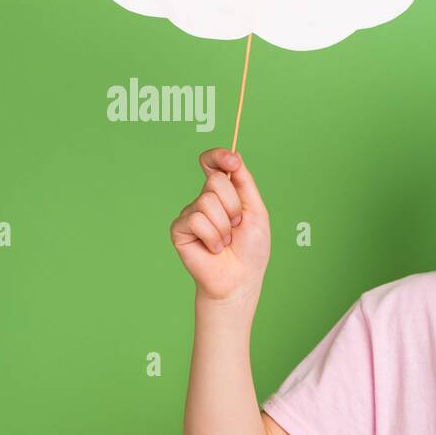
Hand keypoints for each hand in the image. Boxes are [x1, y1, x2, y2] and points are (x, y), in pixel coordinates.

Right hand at [169, 148, 270, 303]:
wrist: (240, 278)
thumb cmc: (251, 249)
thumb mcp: (256, 211)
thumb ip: (245, 183)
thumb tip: (235, 156)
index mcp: (224, 194)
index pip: (213, 164)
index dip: (219, 156)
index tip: (232, 161)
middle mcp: (204, 200)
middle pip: (215, 181)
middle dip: (234, 205)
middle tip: (236, 226)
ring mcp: (190, 214)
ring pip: (207, 202)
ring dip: (224, 226)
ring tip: (225, 241)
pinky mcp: (179, 229)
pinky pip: (196, 220)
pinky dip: (212, 237)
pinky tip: (213, 249)